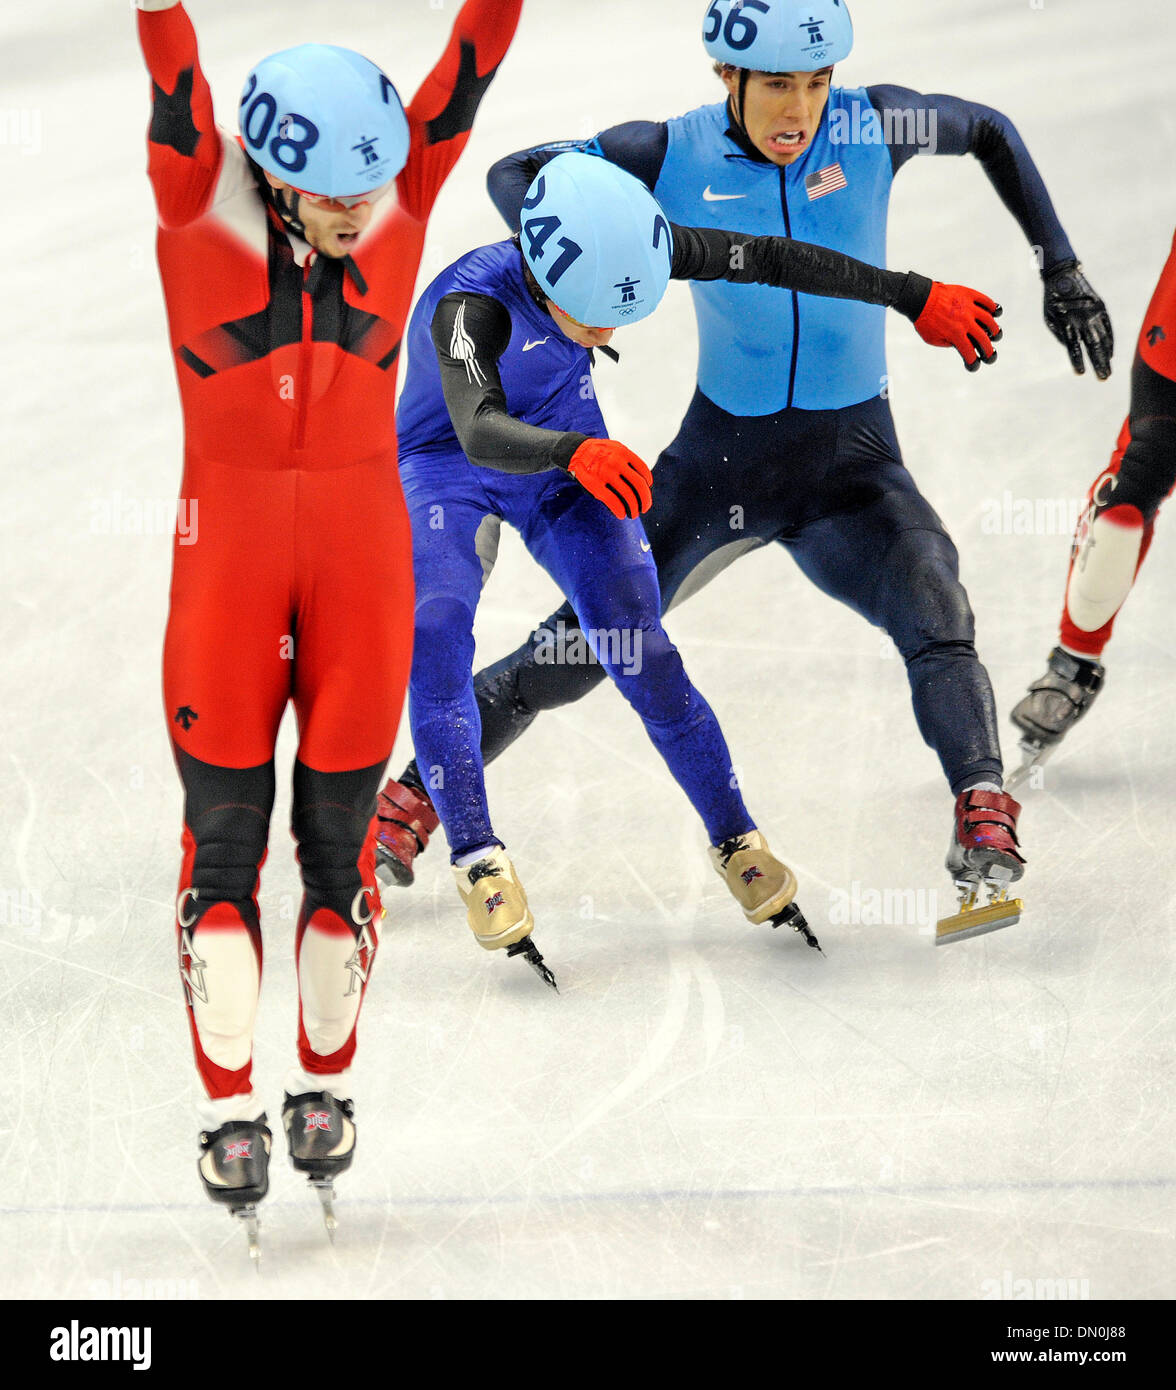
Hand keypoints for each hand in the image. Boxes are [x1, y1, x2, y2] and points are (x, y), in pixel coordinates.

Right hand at [568, 439, 652, 518]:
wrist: (575, 451)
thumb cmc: (598, 452)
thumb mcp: (615, 448)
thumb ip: (628, 459)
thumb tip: (643, 479)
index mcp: (623, 453)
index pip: (643, 470)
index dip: (648, 482)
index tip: (647, 489)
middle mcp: (616, 462)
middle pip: (639, 485)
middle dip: (645, 499)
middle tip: (645, 507)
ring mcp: (605, 474)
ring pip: (628, 495)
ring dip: (634, 508)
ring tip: (634, 514)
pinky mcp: (595, 485)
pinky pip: (612, 501)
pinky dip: (619, 510)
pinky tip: (621, 515)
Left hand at [914, 284, 1002, 370]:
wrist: (921, 298)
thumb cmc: (924, 321)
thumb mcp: (933, 339)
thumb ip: (948, 343)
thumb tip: (960, 344)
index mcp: (955, 334)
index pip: (969, 352)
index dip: (973, 362)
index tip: (974, 365)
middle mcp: (966, 321)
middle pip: (984, 338)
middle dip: (989, 351)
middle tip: (991, 355)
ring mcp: (969, 307)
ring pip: (989, 319)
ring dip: (994, 329)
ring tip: (995, 334)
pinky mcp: (970, 294)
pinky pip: (986, 301)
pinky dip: (993, 307)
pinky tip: (994, 313)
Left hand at [1043, 260, 1112, 379]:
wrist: (1063, 275)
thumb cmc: (1052, 300)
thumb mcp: (1049, 318)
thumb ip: (1060, 334)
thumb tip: (1072, 347)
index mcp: (1068, 322)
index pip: (1074, 347)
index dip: (1078, 361)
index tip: (1081, 373)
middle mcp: (1084, 319)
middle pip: (1093, 345)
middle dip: (1099, 363)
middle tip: (1103, 378)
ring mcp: (1095, 313)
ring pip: (1103, 338)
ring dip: (1106, 356)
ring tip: (1108, 370)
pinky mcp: (1102, 307)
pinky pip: (1108, 328)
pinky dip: (1110, 341)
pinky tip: (1110, 353)